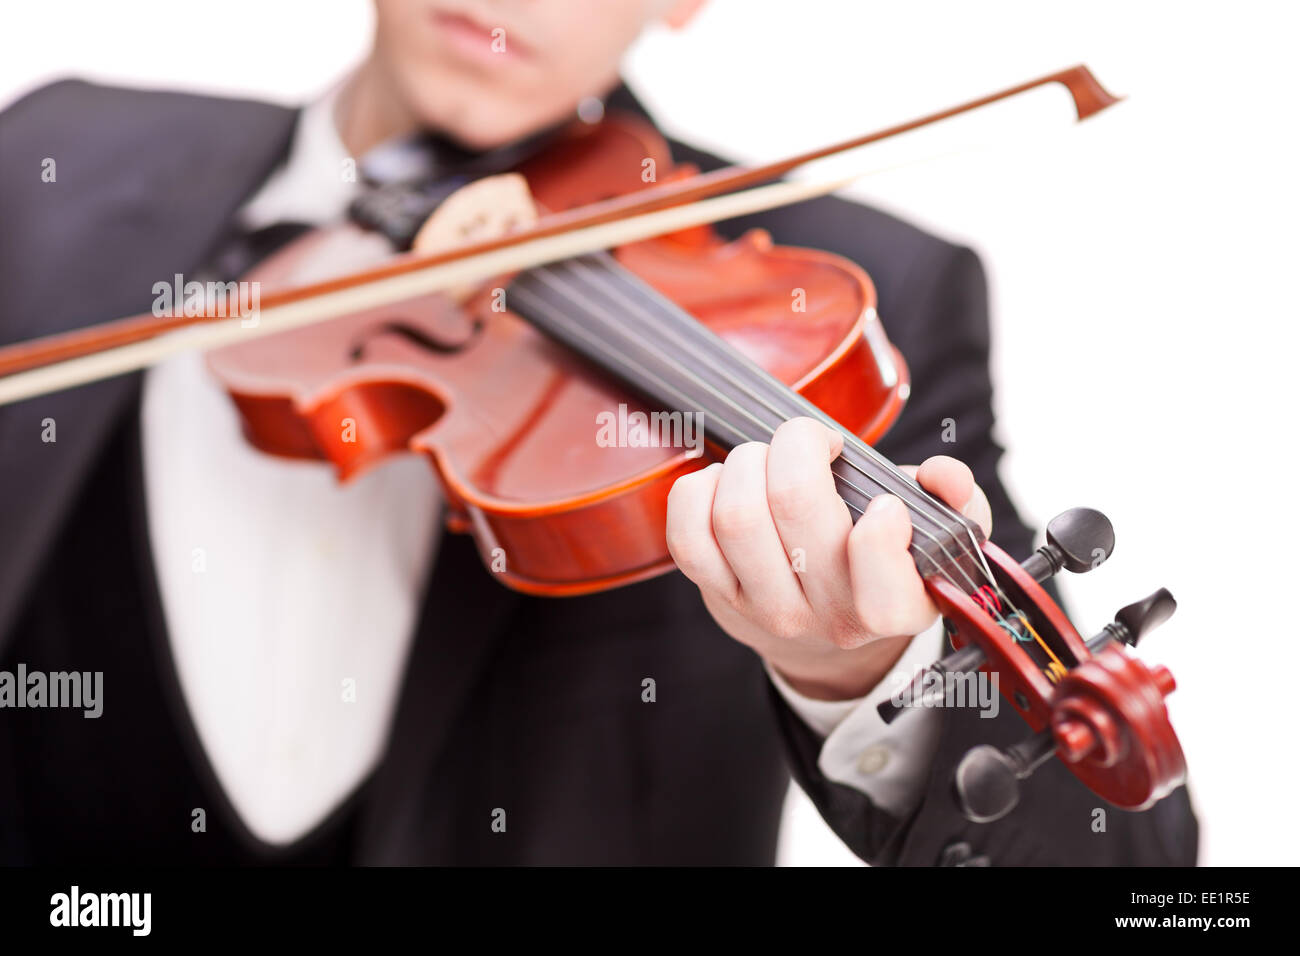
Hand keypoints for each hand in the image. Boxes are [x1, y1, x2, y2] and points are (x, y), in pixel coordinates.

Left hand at [665, 417, 991, 700]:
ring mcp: (768, 608)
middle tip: (811, 442)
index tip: (883, 502)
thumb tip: (943, 475)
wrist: (829, 616)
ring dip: (748, 462)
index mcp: (898, 606)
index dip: (879, 536)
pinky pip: (689, 534)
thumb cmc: (886, 556)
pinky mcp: (718, 594)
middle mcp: (830, 615)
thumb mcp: (939, 532)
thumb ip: (955, 498)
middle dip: (798, 446)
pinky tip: (727, 481)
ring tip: (769, 458)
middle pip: (792, 507)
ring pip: (736, 516)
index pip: (883, 589)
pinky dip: (701, 489)